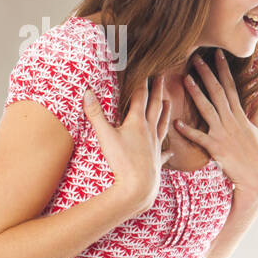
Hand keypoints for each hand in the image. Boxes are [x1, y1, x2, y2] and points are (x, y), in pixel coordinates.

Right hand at [83, 78, 171, 214]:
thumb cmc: (122, 161)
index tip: (147, 71)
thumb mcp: (105, 135)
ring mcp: (155, 146)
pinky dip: (167, 149)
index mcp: (137, 123)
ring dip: (166, 112)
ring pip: (163, 124)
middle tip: (162, 78)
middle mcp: (149, 131)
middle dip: (158, 91)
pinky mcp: (157, 160)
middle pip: (155, 106)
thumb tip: (87, 92)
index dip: (142, 83)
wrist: (138, 187)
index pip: (140, 98)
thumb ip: (96, 114)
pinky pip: (164, 152)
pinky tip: (171, 150)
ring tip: (169, 102)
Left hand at [173, 48, 257, 202]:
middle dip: (207, 75)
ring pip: (208, 109)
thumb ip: (257, 109)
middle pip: (218, 93)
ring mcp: (224, 134)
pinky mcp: (217, 149)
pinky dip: (188, 131)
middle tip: (196, 59)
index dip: (223, 70)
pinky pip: (200, 138)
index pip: (231, 87)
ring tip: (186, 79)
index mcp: (241, 116)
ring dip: (196, 94)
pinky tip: (177, 123)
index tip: (217, 55)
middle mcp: (232, 121)